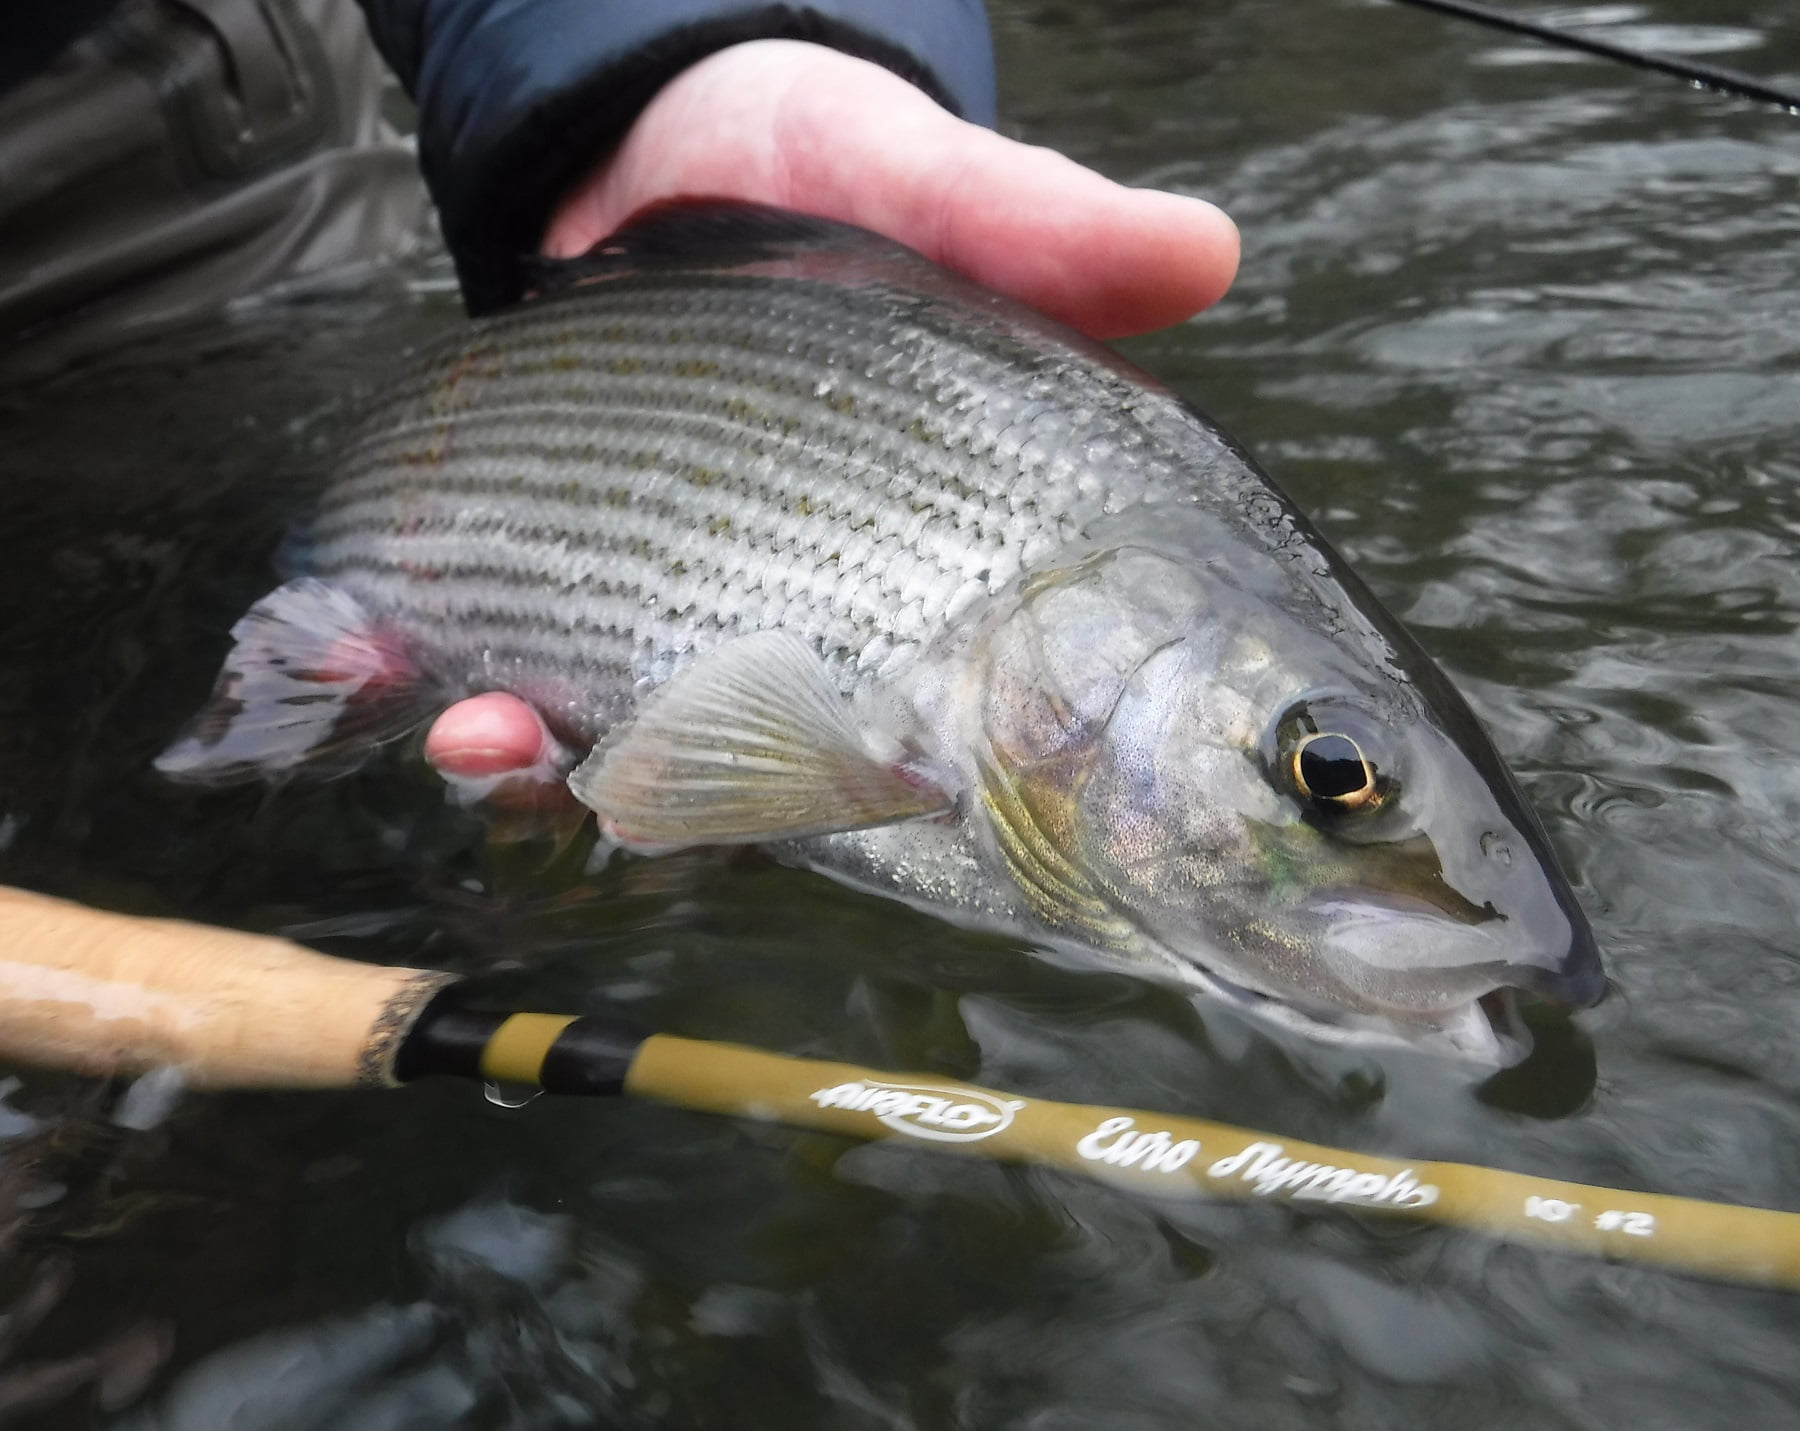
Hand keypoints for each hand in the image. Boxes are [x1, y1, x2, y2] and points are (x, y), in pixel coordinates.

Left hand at [429, 38, 1240, 787]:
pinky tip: (381, 661)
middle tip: (615, 789)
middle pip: (764, 760)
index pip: (941, 699)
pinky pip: (511, 660)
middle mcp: (806, 612)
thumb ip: (1041, 234)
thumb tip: (1202, 252)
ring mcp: (679, 604)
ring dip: (539, 764)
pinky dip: (442, 676)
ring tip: (478, 736)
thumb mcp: (933, 187)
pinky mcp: (566, 573)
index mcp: (926, 559)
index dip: (908, 765)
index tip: (868, 793)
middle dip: (683, 793)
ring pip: (621, 739)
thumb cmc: (830, 171)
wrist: (667, 140)